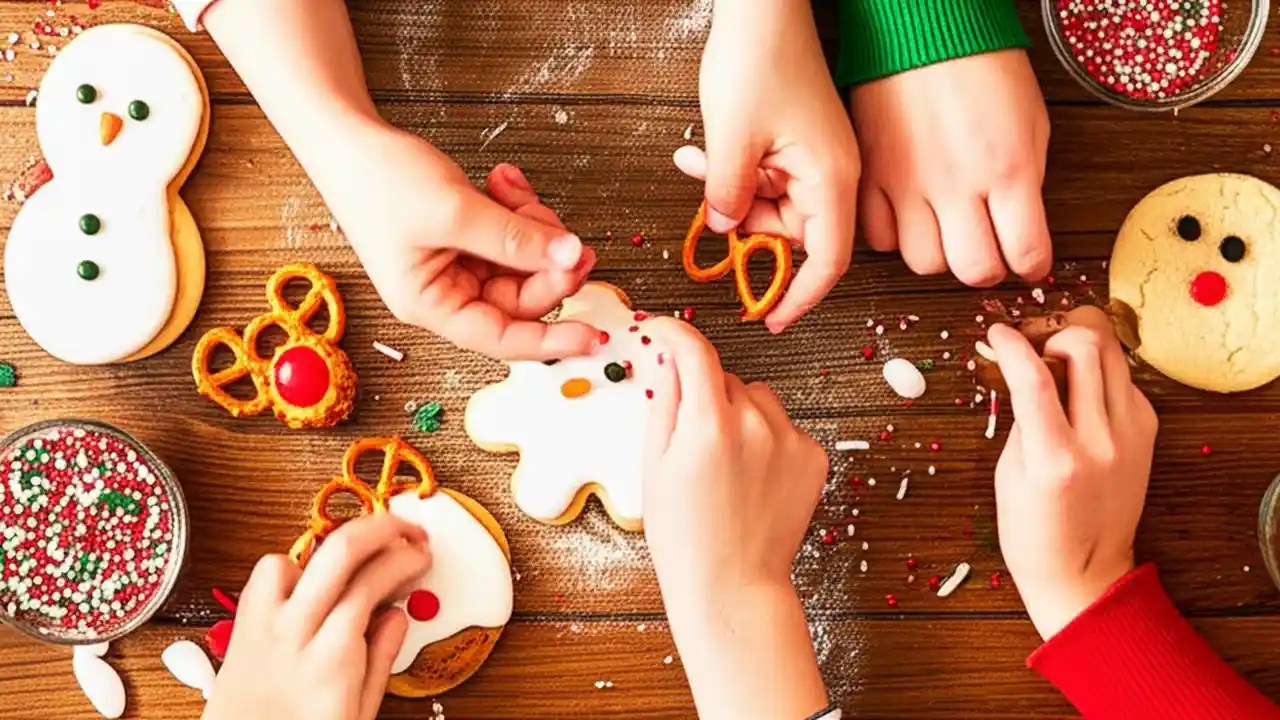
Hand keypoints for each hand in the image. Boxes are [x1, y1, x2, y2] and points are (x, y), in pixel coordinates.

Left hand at [202, 514, 430, 719]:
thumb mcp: (358, 714)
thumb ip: (379, 660)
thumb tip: (398, 615)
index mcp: (332, 660)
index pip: (374, 582)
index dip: (405, 558)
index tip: (420, 555)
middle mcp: (294, 633)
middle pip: (340, 551)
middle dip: (381, 527)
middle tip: (404, 529)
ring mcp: (262, 626)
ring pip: (299, 555)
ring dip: (333, 547)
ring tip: (362, 553)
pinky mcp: (242, 626)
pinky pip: (266, 575)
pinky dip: (293, 566)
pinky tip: (314, 581)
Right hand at [332, 124, 597, 360]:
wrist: (346, 138)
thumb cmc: (377, 181)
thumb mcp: (454, 212)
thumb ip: (514, 239)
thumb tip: (570, 256)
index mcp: (432, 305)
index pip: (503, 338)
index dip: (551, 339)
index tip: (593, 335)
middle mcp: (445, 292)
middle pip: (521, 294)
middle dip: (546, 259)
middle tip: (566, 233)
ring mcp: (456, 264)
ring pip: (521, 260)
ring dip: (530, 224)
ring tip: (513, 189)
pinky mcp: (464, 237)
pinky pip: (509, 234)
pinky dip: (515, 208)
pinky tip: (502, 180)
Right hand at [642, 318, 828, 718]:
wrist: (733, 584)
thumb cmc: (685, 534)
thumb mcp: (655, 465)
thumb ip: (664, 402)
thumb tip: (669, 357)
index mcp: (708, 425)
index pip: (694, 349)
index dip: (675, 331)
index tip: (663, 329)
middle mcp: (755, 423)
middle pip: (725, 377)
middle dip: (705, 393)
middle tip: (691, 439)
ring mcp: (790, 439)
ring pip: (757, 397)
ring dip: (739, 413)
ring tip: (726, 462)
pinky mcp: (814, 456)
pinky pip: (783, 425)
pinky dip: (767, 438)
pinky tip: (753, 476)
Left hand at [675, 0, 858, 332]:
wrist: (763, 3)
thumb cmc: (758, 58)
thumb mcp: (732, 139)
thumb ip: (729, 196)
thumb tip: (728, 232)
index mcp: (831, 178)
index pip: (828, 260)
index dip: (801, 297)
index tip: (772, 319)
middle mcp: (832, 171)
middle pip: (791, 232)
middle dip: (743, 223)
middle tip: (707, 200)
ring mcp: (816, 155)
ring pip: (772, 203)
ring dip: (730, 192)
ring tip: (698, 158)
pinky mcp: (798, 141)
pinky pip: (766, 174)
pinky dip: (734, 171)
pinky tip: (704, 149)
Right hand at [851, 50, 1050, 285]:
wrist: (923, 26)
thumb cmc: (981, 63)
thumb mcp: (1031, 120)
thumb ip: (1025, 180)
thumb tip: (1019, 227)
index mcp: (1007, 168)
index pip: (1026, 252)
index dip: (1032, 265)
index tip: (1028, 261)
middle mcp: (956, 183)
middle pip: (973, 268)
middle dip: (987, 266)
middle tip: (988, 251)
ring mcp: (907, 183)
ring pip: (923, 261)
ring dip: (939, 254)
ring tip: (944, 230)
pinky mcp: (870, 175)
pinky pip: (879, 236)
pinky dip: (895, 235)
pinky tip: (907, 215)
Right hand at [989, 306, 1157, 640]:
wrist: (1087, 574)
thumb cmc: (1035, 534)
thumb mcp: (1010, 473)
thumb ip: (1021, 417)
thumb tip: (1021, 367)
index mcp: (1056, 459)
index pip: (1034, 377)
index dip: (1011, 344)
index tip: (997, 334)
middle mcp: (1102, 441)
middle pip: (1087, 345)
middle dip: (1052, 329)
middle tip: (1030, 341)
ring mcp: (1132, 434)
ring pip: (1113, 350)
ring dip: (1078, 340)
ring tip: (1052, 354)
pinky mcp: (1147, 431)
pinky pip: (1123, 376)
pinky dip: (1098, 368)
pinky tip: (1078, 386)